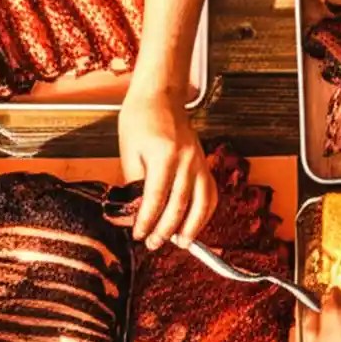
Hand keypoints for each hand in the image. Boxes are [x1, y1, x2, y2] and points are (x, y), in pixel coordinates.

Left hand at [118, 86, 216, 250]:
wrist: (160, 97)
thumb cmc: (141, 120)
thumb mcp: (129, 152)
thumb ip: (135, 183)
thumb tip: (138, 211)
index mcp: (163, 155)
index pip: (155, 198)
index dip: (147, 221)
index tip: (139, 235)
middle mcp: (186, 160)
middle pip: (179, 204)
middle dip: (167, 230)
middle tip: (155, 244)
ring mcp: (199, 162)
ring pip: (202, 202)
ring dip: (193, 227)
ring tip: (182, 243)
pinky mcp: (205, 163)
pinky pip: (211, 193)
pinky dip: (205, 213)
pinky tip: (196, 225)